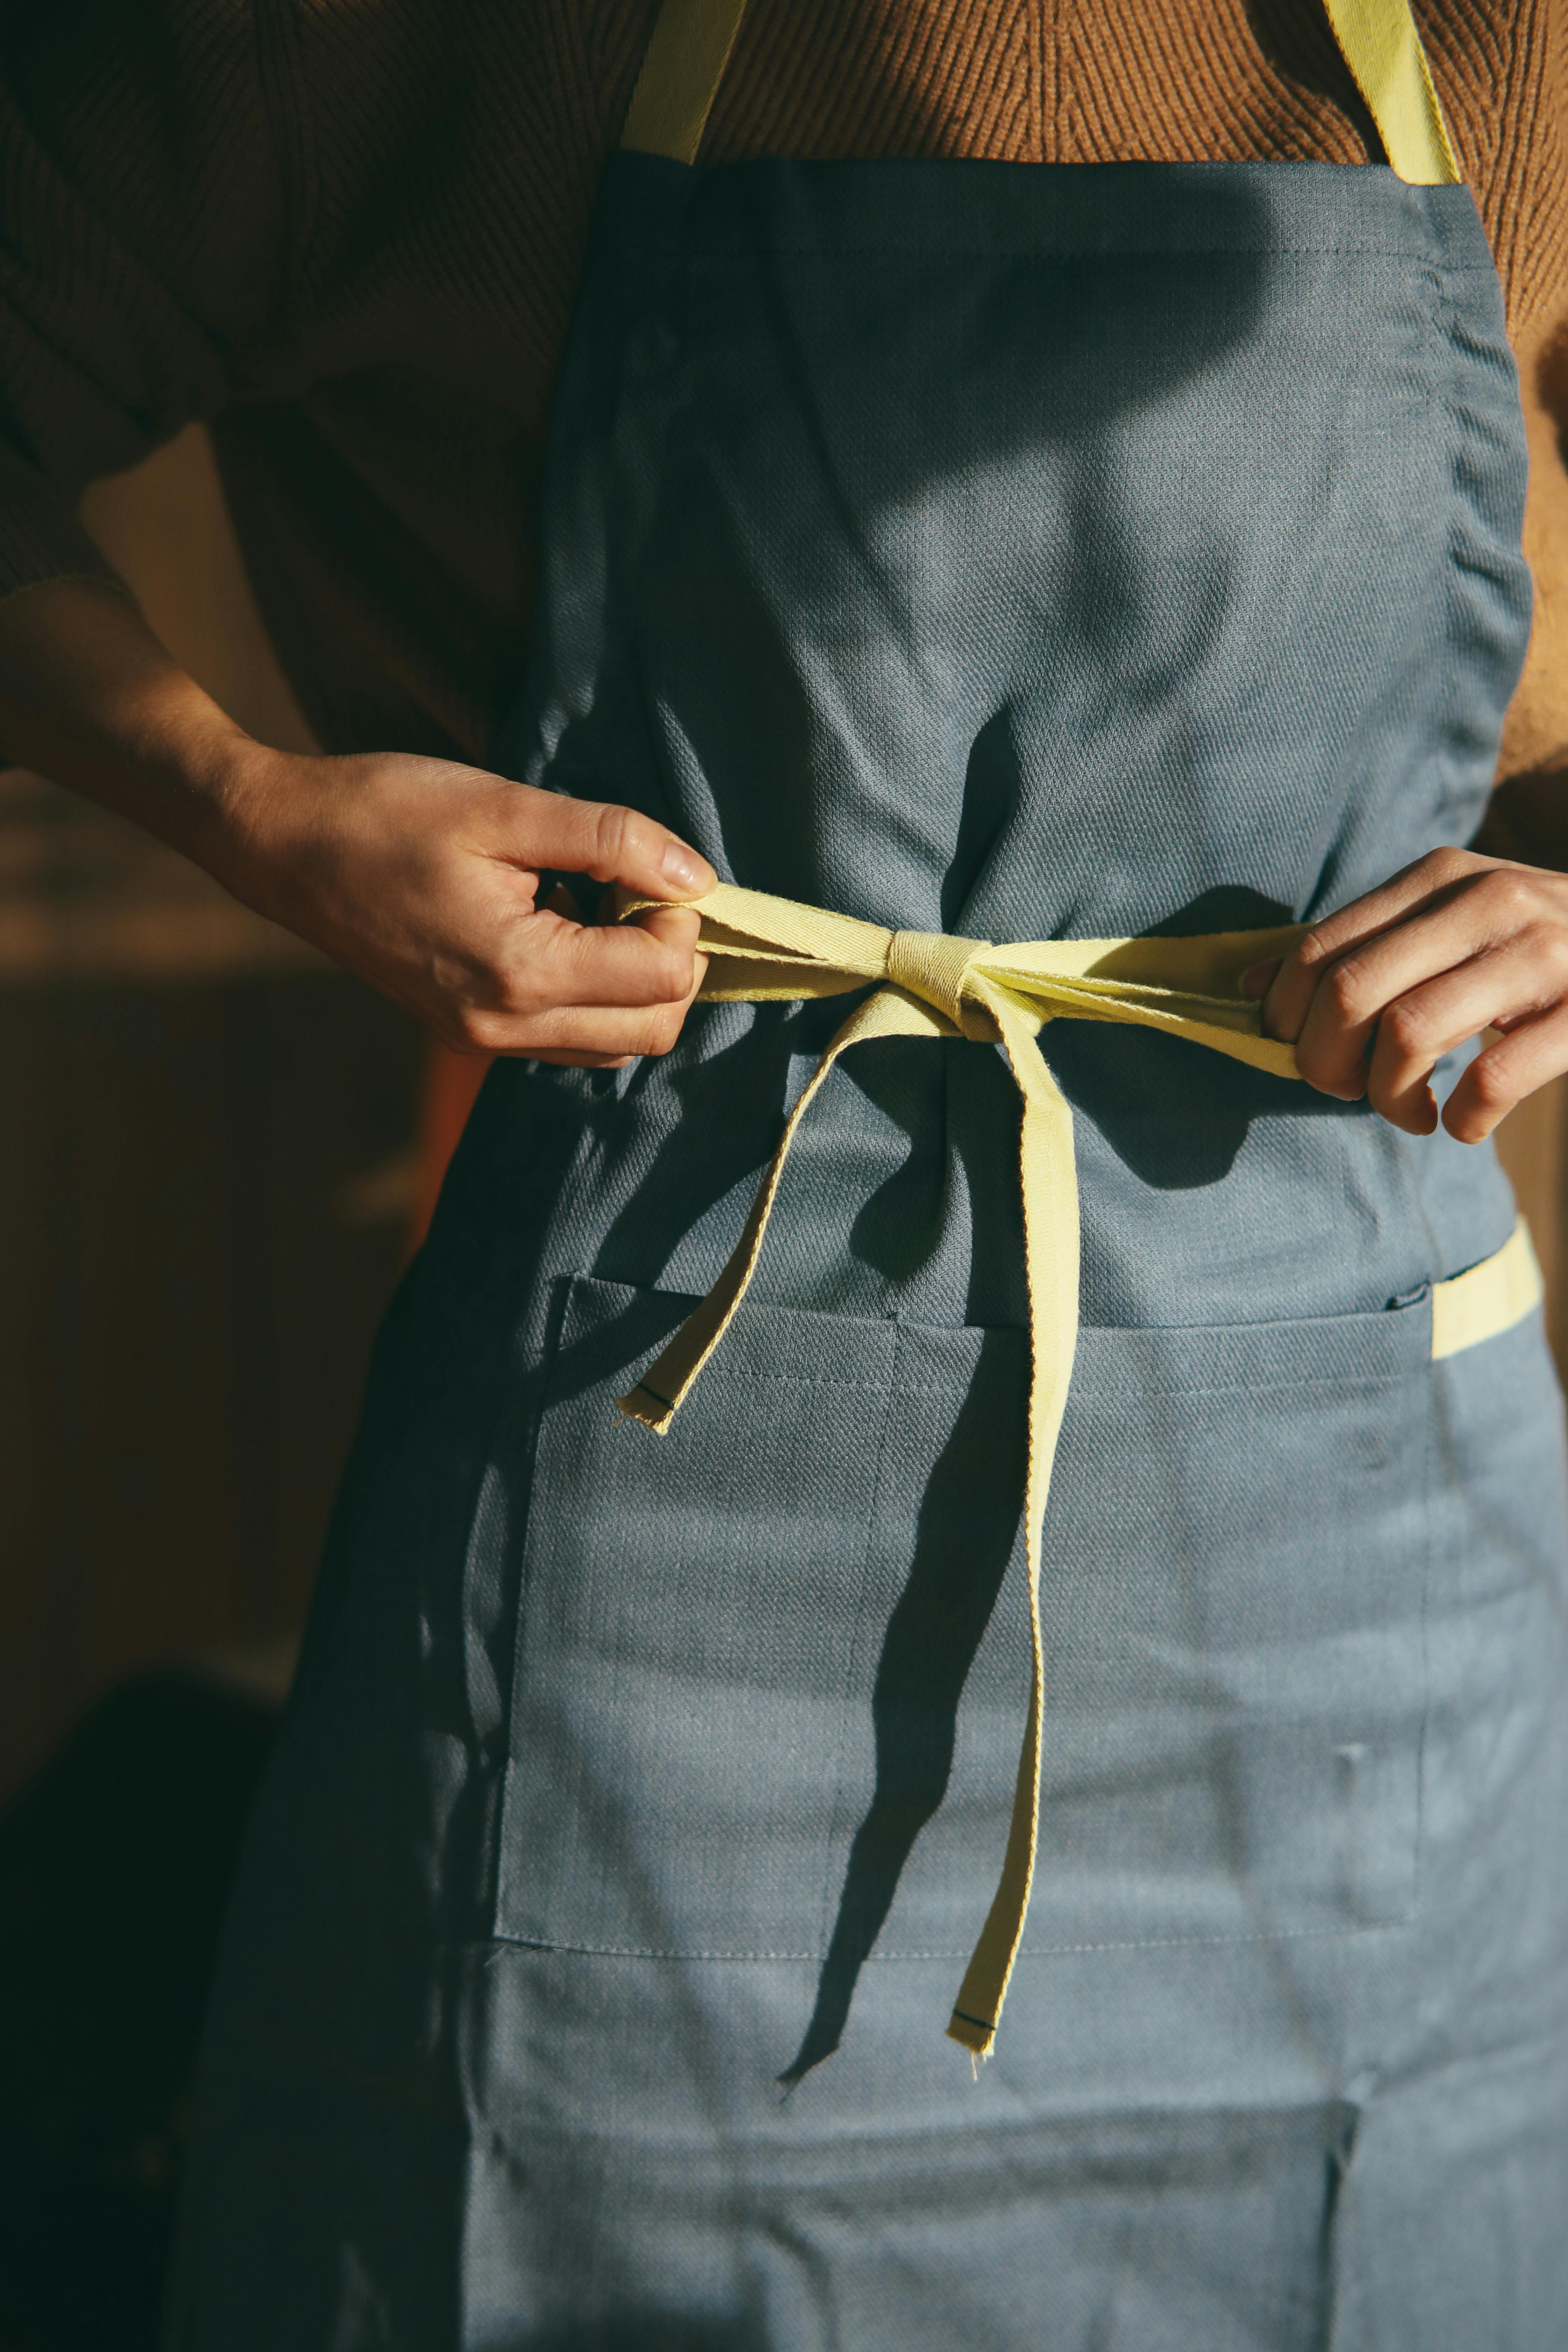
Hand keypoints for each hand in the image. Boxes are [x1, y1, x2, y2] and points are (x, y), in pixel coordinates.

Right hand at [217, 746, 714, 1065]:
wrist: (282, 847)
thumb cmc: (384, 813)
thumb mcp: (505, 807)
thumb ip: (611, 843)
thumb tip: (696, 878)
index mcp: (517, 972)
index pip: (662, 978)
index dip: (679, 919)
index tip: (646, 868)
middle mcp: (503, 1028)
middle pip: (653, 1029)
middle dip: (670, 960)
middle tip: (634, 890)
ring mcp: (483, 1039)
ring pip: (616, 1043)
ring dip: (634, 981)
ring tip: (594, 907)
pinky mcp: (469, 1033)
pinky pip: (568, 1037)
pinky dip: (593, 993)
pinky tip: (561, 928)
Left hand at [1242, 846, 1567, 1141]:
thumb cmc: (1535, 948)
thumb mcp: (1452, 924)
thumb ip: (1360, 949)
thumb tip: (1249, 992)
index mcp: (1439, 879)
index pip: (1318, 951)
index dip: (1287, 1018)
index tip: (1303, 1053)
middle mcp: (1485, 902)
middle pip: (1349, 993)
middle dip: (1326, 1063)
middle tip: (1349, 1092)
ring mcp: (1539, 954)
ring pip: (1408, 1033)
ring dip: (1389, 1097)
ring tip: (1411, 1113)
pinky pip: (1492, 1078)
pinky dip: (1463, 1119)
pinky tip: (1464, 1125)